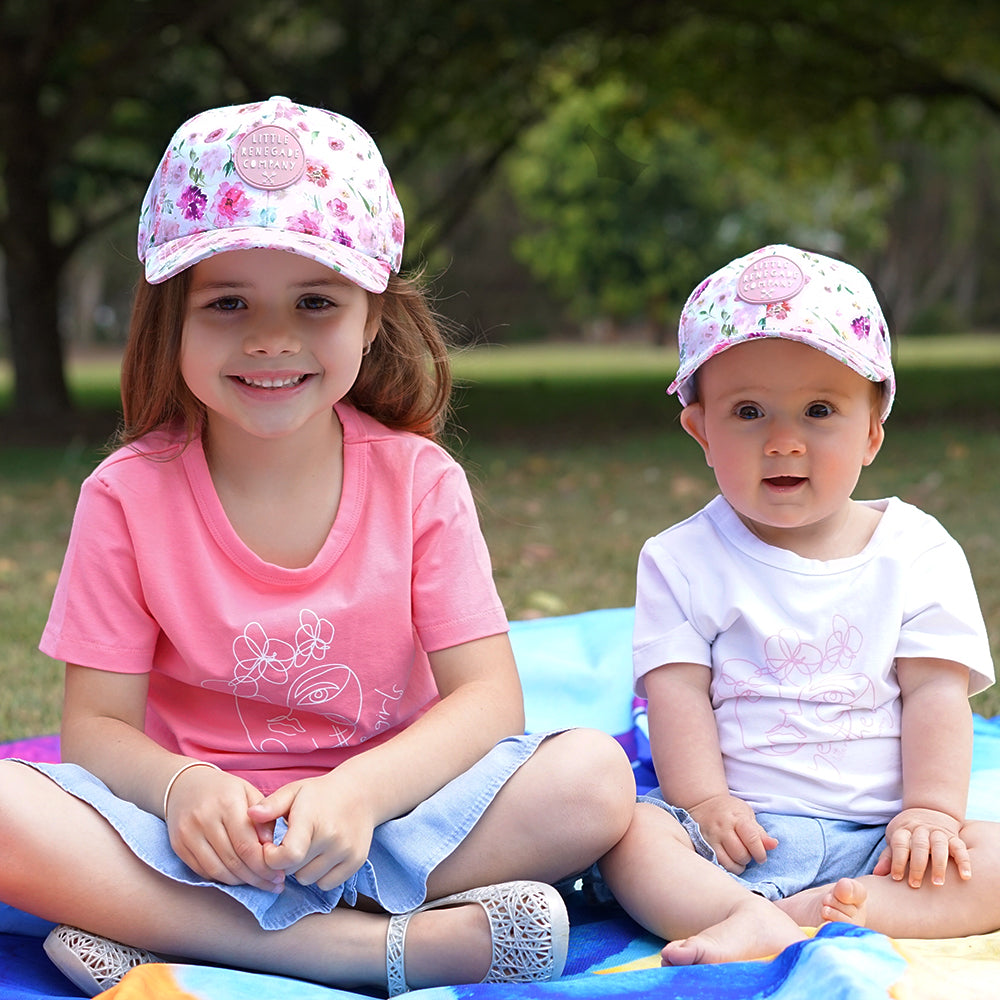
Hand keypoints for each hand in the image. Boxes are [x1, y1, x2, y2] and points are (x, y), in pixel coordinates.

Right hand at [165, 765, 284, 891]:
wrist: (185, 785)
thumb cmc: (225, 790)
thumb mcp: (249, 793)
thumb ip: (263, 818)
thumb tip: (270, 846)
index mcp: (227, 803)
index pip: (247, 845)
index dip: (264, 866)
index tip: (279, 876)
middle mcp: (205, 819)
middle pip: (233, 861)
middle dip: (256, 878)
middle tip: (273, 885)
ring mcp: (188, 833)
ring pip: (216, 870)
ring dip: (239, 882)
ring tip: (257, 884)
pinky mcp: (178, 845)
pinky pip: (202, 871)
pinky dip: (221, 878)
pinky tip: (236, 878)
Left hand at [247, 770, 376, 890]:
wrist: (361, 793)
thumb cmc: (320, 794)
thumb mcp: (294, 792)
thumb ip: (271, 805)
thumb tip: (250, 815)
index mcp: (312, 819)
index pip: (287, 857)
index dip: (271, 857)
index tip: (271, 846)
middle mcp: (332, 837)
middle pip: (293, 870)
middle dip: (285, 861)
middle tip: (291, 842)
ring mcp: (346, 851)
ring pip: (308, 879)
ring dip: (302, 869)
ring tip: (308, 848)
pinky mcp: (356, 861)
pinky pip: (327, 884)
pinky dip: (320, 875)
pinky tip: (322, 855)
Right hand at [688, 793, 776, 873]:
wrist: (704, 803)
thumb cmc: (730, 810)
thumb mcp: (747, 815)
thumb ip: (760, 832)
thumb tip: (774, 845)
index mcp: (737, 818)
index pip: (752, 838)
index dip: (760, 852)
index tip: (761, 857)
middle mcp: (723, 828)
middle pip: (740, 853)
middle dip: (748, 859)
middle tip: (749, 855)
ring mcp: (711, 837)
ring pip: (728, 862)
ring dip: (738, 865)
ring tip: (740, 859)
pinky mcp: (703, 845)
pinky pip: (717, 863)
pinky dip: (727, 867)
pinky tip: (730, 861)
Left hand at [872, 807, 970, 886]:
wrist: (929, 811)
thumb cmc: (908, 834)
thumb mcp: (896, 840)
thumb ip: (889, 856)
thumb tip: (876, 873)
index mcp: (903, 830)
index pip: (900, 844)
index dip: (897, 861)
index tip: (897, 878)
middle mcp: (920, 830)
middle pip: (919, 845)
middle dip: (917, 866)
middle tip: (915, 885)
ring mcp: (938, 832)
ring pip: (939, 845)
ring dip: (939, 864)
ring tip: (937, 883)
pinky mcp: (953, 837)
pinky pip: (960, 847)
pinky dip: (963, 861)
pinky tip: (965, 876)